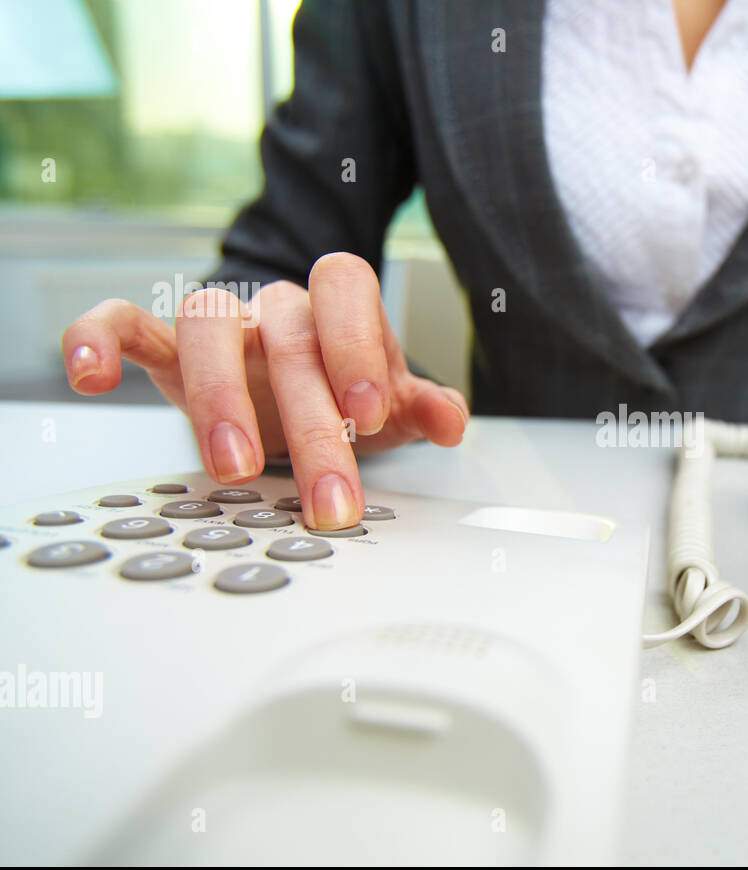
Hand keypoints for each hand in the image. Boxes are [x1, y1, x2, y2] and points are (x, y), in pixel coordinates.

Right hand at [62, 253, 467, 529]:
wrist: (297, 393)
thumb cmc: (343, 394)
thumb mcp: (390, 409)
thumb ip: (422, 408)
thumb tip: (452, 422)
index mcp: (336, 309)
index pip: (345, 287)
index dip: (356, 341)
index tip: (367, 411)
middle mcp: (279, 309)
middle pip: (291, 340)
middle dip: (314, 425)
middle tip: (330, 498)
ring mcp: (224, 326)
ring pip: (207, 325)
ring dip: (220, 399)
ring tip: (235, 468)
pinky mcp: (166, 347)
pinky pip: (123, 321)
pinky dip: (99, 338)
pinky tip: (90, 376)